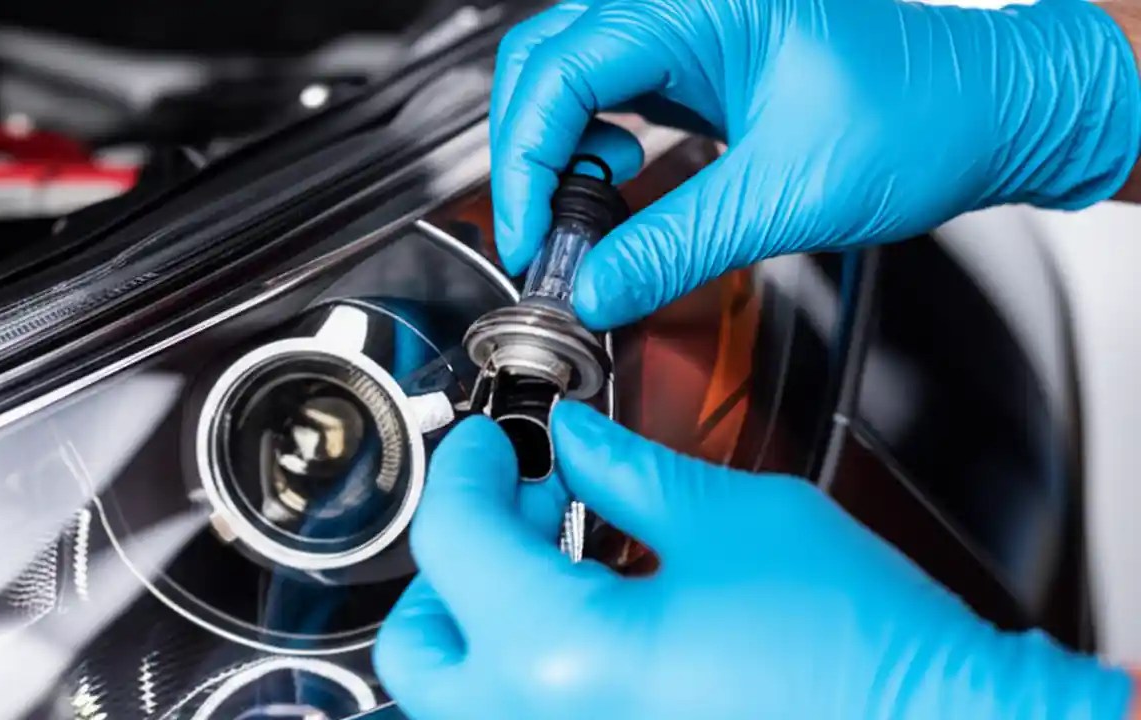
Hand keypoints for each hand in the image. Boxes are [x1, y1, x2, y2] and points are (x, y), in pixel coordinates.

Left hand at [374, 403, 1131, 718]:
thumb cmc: (868, 652)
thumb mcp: (741, 521)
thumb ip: (631, 471)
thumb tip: (572, 439)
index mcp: (567, 659)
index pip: (454, 544)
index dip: (467, 472)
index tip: (496, 445)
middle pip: (418, 647)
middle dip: (456, 562)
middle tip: (524, 505)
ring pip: (456, 703)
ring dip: (483, 621)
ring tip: (565, 559)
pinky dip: (529, 672)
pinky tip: (598, 621)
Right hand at [490, 0, 1140, 328]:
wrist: (991, 112)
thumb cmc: (923, 120)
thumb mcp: (784, 195)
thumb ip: (673, 244)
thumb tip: (594, 288)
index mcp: (699, 3)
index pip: (560, 70)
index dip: (526, 160)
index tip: (528, 235)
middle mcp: (684, 1)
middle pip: (545, 62)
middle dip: (525, 153)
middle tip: (535, 235)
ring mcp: (689, 24)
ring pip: (569, 73)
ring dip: (555, 147)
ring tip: (574, 215)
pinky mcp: (700, 57)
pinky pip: (613, 88)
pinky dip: (593, 141)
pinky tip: (616, 177)